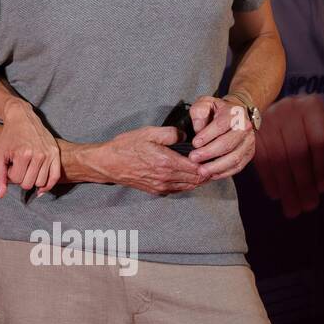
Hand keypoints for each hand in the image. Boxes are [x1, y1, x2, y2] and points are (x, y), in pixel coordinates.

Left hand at [0, 97, 60, 197]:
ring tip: (27, 169)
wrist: (22, 117)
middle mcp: (38, 155)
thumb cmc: (8, 136)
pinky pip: (54, 177)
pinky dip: (47, 185)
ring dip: (32, 180)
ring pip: (41, 183)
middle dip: (21, 178)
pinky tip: (40, 187)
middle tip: (18, 167)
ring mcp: (49, 154)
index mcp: (23, 154)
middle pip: (29, 183)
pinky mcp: (55, 153)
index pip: (16, 180)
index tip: (9, 165)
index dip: (10, 174)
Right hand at [92, 125, 206, 195]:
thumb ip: (170, 133)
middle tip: (215, 164)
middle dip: (207, 173)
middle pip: (196, 179)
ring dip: (199, 180)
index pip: (197, 168)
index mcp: (167, 162)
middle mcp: (166, 177)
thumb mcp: (148, 133)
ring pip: (189, 186)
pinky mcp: (156, 190)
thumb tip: (185, 136)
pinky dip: (188, 184)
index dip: (209, 164)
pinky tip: (190, 176)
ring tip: (206, 170)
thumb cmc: (126, 146)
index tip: (215, 157)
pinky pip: (178, 190)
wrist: (108, 164)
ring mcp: (161, 186)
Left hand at [185, 94, 257, 180]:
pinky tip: (212, 174)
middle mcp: (244, 128)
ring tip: (201, 171)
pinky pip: (238, 166)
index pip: (220, 126)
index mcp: (234, 113)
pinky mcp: (249, 153)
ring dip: (216, 166)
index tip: (194, 143)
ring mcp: (248, 142)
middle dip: (208, 153)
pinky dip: (225, 172)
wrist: (237, 114)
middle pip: (227, 144)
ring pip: (234, 158)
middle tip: (193, 158)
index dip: (207, 136)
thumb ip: (199, 112)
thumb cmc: (217, 110)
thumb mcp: (206, 103)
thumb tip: (198, 128)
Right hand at [251, 94, 323, 217]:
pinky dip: (269, 179)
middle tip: (308, 206)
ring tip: (293, 207)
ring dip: (286, 187)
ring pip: (278, 158)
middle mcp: (287, 110)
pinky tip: (276, 194)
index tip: (321, 189)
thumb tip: (317, 187)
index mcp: (310, 107)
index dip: (321, 167)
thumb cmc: (298, 122)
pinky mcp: (252, 132)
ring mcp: (266, 120)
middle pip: (297, 152)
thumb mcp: (313, 127)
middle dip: (303, 183)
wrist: (269, 105)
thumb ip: (317, 150)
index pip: (319, 141)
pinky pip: (261, 160)